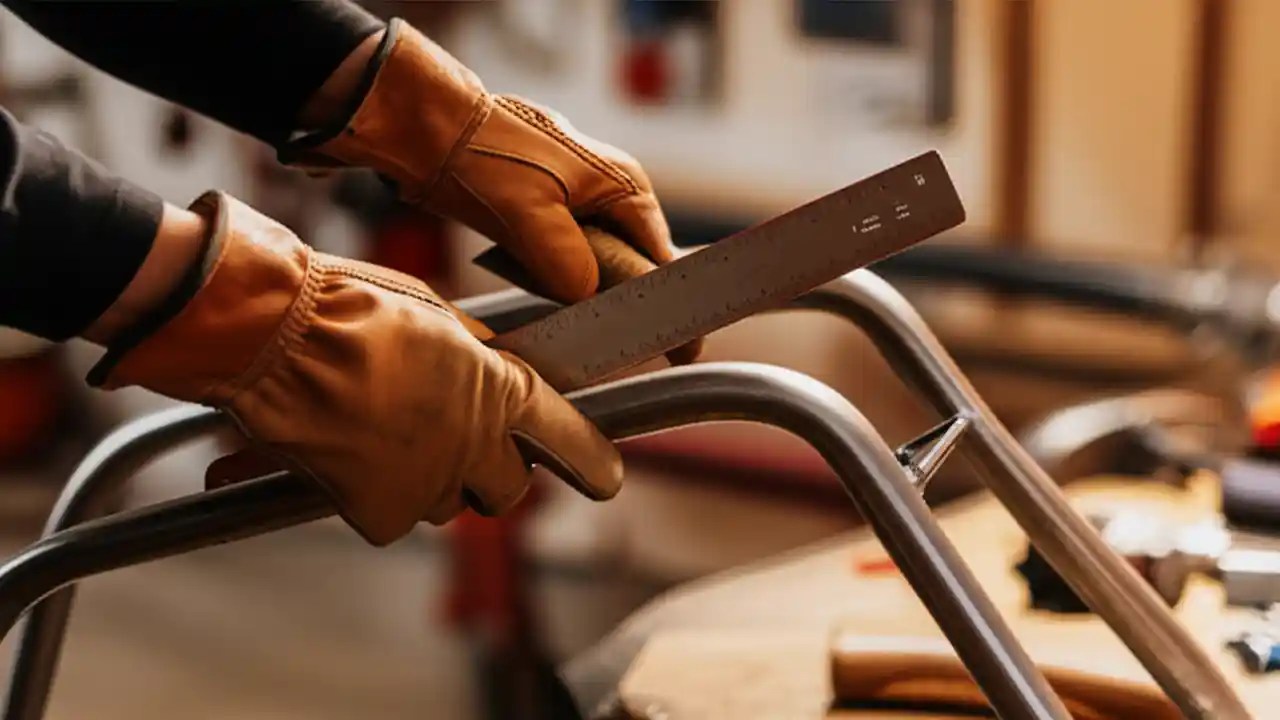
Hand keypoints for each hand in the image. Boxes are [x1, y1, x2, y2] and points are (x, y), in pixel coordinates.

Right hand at [90, 192, 621, 545]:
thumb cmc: (349, 309)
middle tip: (457, 442)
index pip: (570, 437)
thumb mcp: (436, 316)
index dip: (590, 458)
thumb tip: (488, 366)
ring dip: (432, 478)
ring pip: (448, 502)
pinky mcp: (381, 513)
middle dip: (491, 469)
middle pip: (510, 486)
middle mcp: (476, 444)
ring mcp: (430, 483)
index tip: (604, 474)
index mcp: (500, 389)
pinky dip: (376, 496)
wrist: (275, 337)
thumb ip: (474, 354)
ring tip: (386, 435)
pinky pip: (392, 516)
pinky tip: (350, 458)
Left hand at [286, 18, 700, 361]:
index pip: (660, 256)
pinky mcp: (549, 207)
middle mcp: (609, 189)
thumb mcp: (529, 218)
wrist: (430, 128)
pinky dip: (559, 277)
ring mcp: (579, 197)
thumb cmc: (483, 158)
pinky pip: (568, 253)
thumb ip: (568, 265)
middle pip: (632, 261)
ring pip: (597, 260)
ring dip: (584, 289)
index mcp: (622, 184)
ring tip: (575, 324)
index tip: (675, 344)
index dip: (665, 303)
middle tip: (614, 341)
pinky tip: (544, 296)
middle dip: (620, 298)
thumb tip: (588, 300)